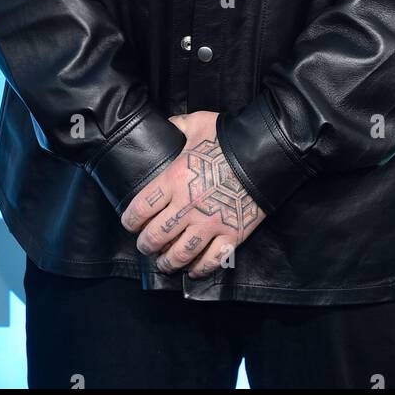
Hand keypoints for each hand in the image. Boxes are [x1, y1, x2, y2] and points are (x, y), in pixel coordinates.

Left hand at [119, 110, 265, 277]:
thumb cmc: (228, 137)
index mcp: (175, 179)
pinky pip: (211, 261)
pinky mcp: (232, 235)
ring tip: (164, 263)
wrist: (264, 152)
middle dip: (146, 245)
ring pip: (180, 254)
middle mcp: (188, 206)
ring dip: (168, 262)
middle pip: (156, 236)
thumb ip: (178, 125)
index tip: (130, 223)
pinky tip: (193, 270)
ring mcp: (210, 223)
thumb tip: (166, 125)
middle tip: (145, 246)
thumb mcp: (198, 123)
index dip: (130, 220)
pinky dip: (199, 270)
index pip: (141, 208)